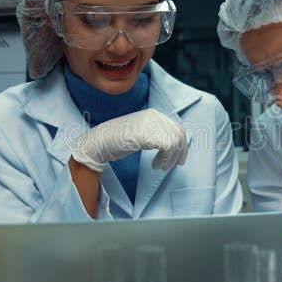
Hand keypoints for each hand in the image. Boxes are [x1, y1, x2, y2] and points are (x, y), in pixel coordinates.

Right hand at [67, 108, 186, 171]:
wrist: (100, 142)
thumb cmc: (117, 140)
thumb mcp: (140, 132)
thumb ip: (154, 133)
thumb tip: (171, 144)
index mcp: (152, 114)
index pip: (175, 127)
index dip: (181, 144)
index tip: (179, 158)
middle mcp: (154, 116)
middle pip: (178, 134)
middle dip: (179, 152)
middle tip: (175, 165)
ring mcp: (151, 124)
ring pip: (174, 142)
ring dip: (170, 159)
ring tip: (160, 167)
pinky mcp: (148, 134)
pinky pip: (168, 147)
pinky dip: (165, 159)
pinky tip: (155, 165)